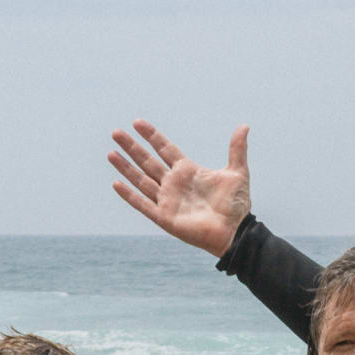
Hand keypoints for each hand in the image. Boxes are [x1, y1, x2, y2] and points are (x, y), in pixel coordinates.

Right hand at [107, 120, 251, 257]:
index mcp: (188, 171)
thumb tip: (244, 126)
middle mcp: (174, 184)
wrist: (235, 231)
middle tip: (116, 132)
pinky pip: (143, 204)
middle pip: (147, 161)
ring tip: (111, 153)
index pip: (164, 148)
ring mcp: (168, 200)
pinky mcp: (164, 217)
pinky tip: (117, 184)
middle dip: (132, 147)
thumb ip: (236, 149)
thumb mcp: (237, 172)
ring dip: (126, 167)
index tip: (137, 123)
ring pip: (141, 180)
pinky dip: (130, 195)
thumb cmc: (236, 205)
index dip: (152, 136)